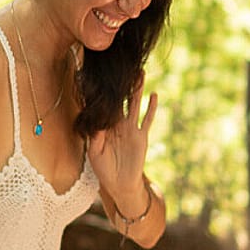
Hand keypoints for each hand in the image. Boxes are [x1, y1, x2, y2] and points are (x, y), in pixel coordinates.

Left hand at [87, 77, 157, 205]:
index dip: (99, 91)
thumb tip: (95, 124)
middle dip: (121, 84)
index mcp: (104, 125)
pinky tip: (154, 95)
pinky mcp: (141, 136)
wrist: (120, 184)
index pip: (101, 104)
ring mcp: (130, 128)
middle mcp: (117, 123)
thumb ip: (95, 139)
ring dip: (137, 90)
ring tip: (140, 73)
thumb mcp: (95, 154)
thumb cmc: (104, 169)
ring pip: (134, 104)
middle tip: (122, 65)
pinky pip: (146, 119)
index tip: (97, 75)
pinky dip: (150, 108)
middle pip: (119, 99)